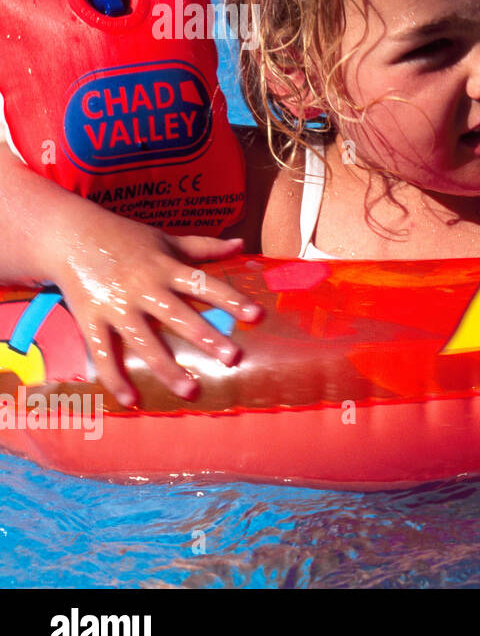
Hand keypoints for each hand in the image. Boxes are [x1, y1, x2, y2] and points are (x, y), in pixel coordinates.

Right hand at [48, 209, 262, 407]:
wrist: (68, 235)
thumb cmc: (124, 238)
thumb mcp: (165, 240)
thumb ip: (203, 247)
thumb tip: (241, 244)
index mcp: (166, 268)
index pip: (205, 285)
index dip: (231, 299)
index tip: (256, 315)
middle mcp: (144, 288)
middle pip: (179, 316)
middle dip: (206, 337)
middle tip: (233, 358)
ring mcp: (117, 306)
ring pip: (145, 341)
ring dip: (167, 368)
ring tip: (191, 392)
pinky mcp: (90, 320)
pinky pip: (104, 353)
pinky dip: (115, 378)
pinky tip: (131, 400)